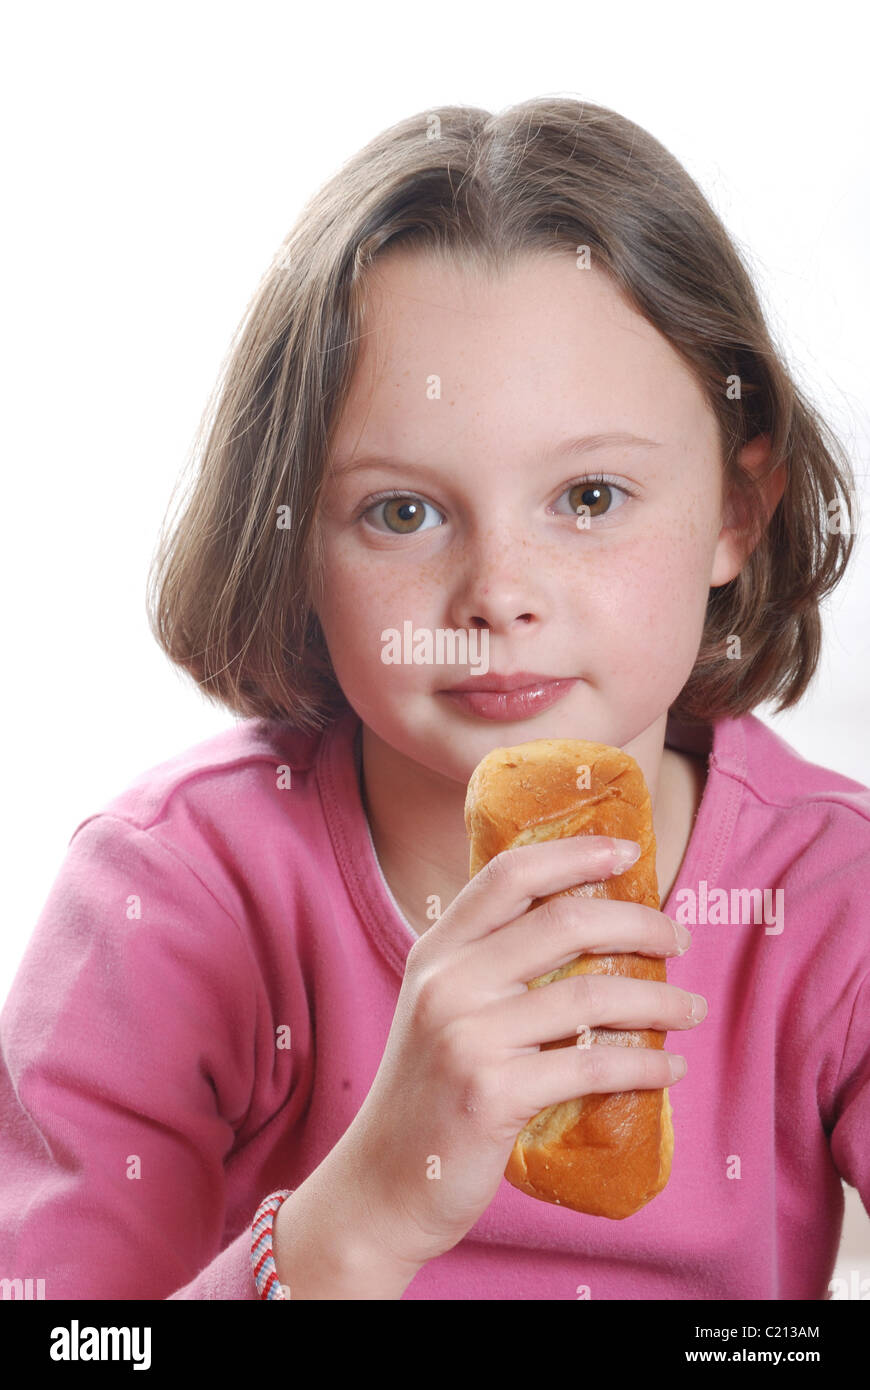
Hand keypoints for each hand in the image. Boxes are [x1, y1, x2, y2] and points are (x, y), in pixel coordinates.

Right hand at [343, 834, 701, 1267]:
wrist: (381, 1186)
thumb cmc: (427, 1096)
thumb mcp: (439, 1009)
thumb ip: (488, 965)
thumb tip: (582, 924)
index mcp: (435, 951)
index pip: (509, 874)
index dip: (575, 853)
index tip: (628, 851)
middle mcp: (447, 983)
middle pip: (564, 922)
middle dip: (639, 924)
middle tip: (679, 938)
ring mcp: (466, 1037)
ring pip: (591, 994)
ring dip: (658, 999)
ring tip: (689, 1010)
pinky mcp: (492, 1094)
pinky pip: (592, 1063)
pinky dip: (644, 1065)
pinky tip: (667, 1069)